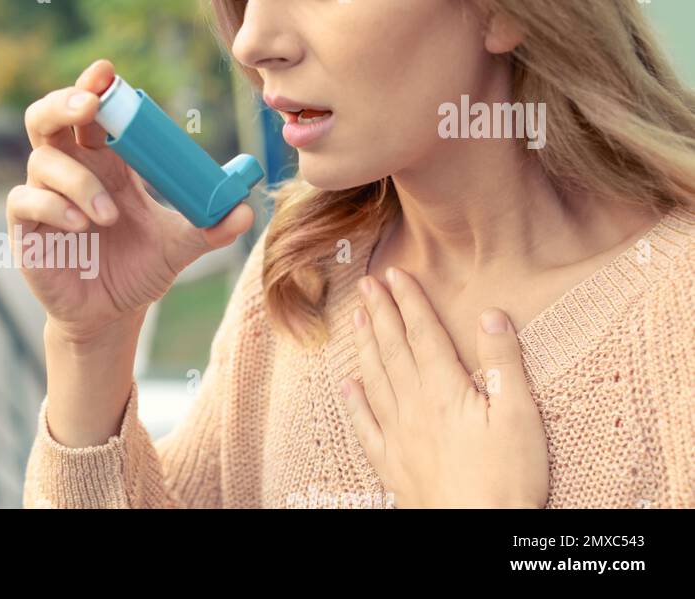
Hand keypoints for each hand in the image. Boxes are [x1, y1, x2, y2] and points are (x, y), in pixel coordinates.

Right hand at [8, 59, 253, 343]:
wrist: (111, 315)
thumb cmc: (137, 270)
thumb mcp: (178, 246)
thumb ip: (209, 227)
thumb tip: (246, 210)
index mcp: (105, 162)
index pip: (92, 111)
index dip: (95, 87)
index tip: (108, 72)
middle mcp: (69, 171)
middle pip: (47, 117)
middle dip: (65, 103)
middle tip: (91, 106)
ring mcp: (44, 197)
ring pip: (42, 160)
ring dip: (78, 181)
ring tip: (108, 215)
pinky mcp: (26, 228)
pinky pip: (25, 201)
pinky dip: (53, 206)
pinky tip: (80, 225)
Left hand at [340, 267, 548, 507]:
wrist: (478, 529)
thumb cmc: (508, 477)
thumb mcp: (520, 416)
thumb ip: (503, 363)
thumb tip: (490, 315)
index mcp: (445, 391)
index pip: (423, 334)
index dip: (409, 301)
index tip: (395, 274)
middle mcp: (413, 407)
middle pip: (393, 350)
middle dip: (381, 313)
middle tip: (366, 284)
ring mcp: (397, 435)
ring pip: (374, 379)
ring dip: (365, 346)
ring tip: (356, 319)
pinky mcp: (391, 463)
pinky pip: (364, 425)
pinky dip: (354, 401)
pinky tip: (347, 384)